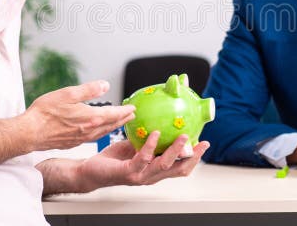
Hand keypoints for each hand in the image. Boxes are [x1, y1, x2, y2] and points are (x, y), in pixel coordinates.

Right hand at [21, 80, 135, 150]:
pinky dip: (101, 132)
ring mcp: (81, 139)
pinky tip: (98, 130)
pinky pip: (93, 137)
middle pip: (111, 125)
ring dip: (113, 127)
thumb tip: (105, 85)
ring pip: (103, 132)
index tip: (133, 109)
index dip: (124, 111)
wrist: (30, 133)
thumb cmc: (46, 113)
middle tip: (131, 116)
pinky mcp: (73, 142)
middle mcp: (89, 130)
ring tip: (119, 123)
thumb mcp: (68, 94)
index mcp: (90, 118)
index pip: (113, 114)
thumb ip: (88, 90)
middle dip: (122, 120)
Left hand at [76, 132, 209, 191]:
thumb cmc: (114, 159)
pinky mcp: (128, 173)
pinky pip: (143, 158)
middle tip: (201, 142)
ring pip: (164, 165)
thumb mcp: (136, 145)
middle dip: (192, 156)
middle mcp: (151, 176)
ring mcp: (140, 176)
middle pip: (178, 169)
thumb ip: (149, 138)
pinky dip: (151, 145)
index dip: (194, 158)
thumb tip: (160, 119)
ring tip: (182, 136)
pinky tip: (155, 134)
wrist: (91, 171)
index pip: (180, 168)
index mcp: (155, 170)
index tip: (205, 143)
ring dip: (175, 150)